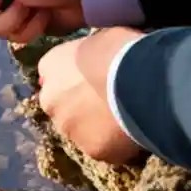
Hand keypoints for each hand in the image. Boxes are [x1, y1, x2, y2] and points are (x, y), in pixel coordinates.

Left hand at [37, 27, 145, 163]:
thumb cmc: (121, 50)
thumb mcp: (100, 39)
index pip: (55, 75)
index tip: (94, 80)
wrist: (140, 82)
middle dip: (81, 107)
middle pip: (63, 106)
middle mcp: (50, 99)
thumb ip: (89, 55)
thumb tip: (98, 60)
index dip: (76, 79)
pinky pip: (104, 147)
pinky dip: (115, 143)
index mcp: (50, 66)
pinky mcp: (91, 150)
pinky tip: (134, 134)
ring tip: (124, 120)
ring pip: (80, 131)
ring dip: (96, 127)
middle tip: (110, 102)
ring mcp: (68, 128)